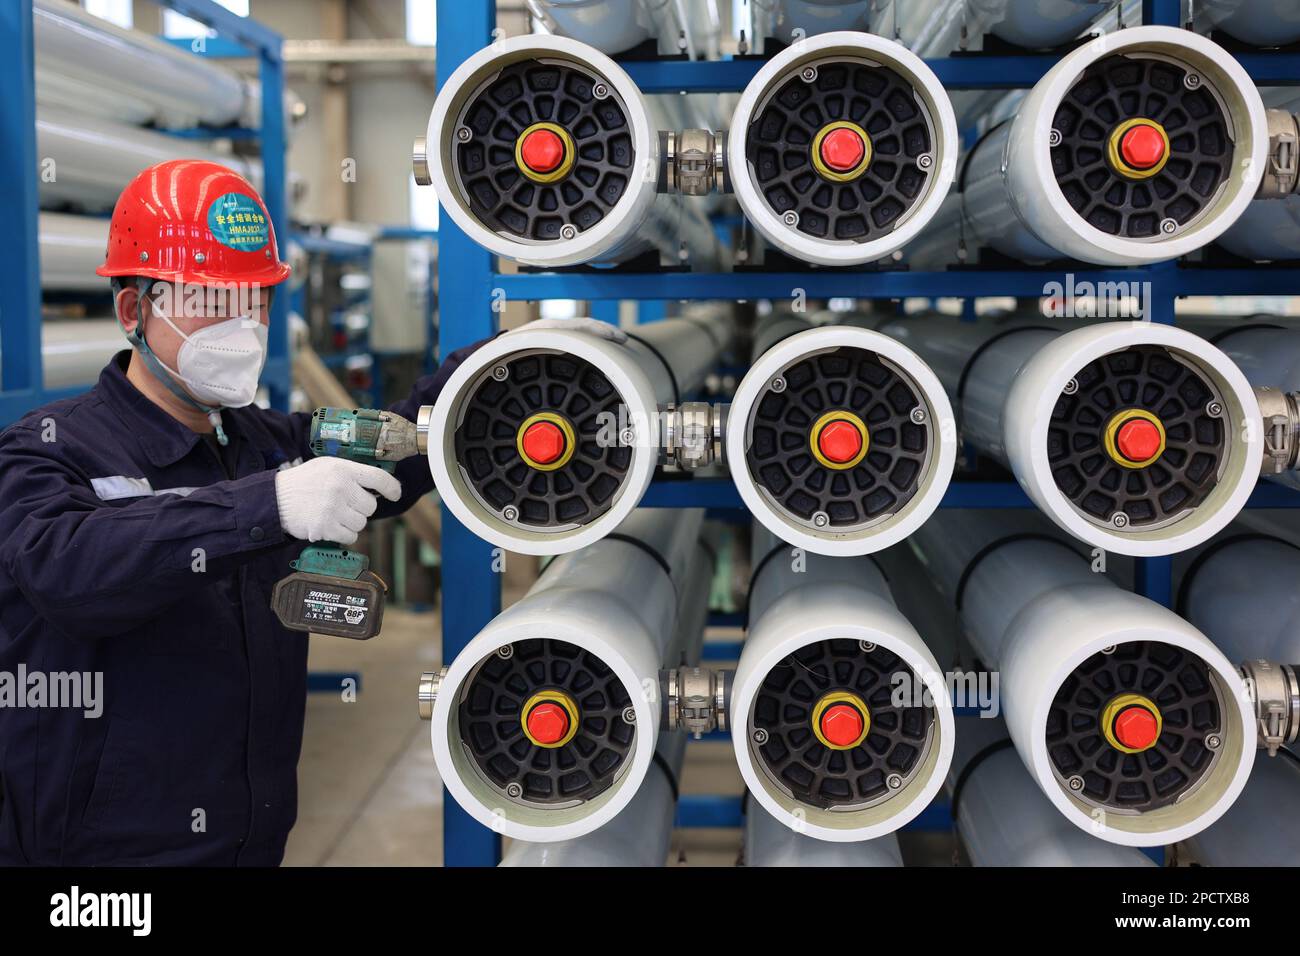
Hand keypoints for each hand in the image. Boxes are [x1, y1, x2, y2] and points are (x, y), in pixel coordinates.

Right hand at [274, 457, 401, 544]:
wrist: (275, 498)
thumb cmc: (304, 482)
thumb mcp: (327, 466)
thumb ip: (351, 473)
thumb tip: (379, 487)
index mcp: (343, 469)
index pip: (379, 478)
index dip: (392, 488)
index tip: (395, 494)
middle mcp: (340, 487)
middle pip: (371, 506)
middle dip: (361, 508)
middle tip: (344, 505)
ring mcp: (333, 508)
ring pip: (362, 523)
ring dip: (352, 522)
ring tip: (334, 514)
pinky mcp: (325, 527)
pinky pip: (350, 536)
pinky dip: (343, 534)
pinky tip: (330, 524)